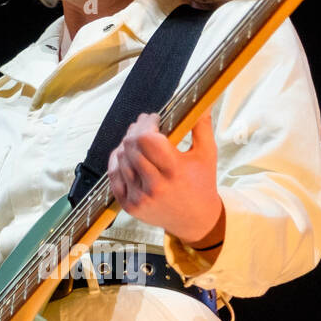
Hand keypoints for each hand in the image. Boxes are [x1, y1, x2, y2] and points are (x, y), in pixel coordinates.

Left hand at [108, 111, 224, 246]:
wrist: (196, 221)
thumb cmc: (202, 184)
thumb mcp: (207, 154)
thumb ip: (202, 125)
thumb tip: (203, 99)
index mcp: (174, 172)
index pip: (147, 139)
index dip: (147, 123)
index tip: (154, 118)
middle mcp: (154, 187)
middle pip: (131, 147)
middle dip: (136, 130)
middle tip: (144, 124)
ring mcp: (139, 198)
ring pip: (120, 159)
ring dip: (126, 144)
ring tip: (137, 139)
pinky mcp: (129, 206)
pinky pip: (113, 176)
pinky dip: (116, 161)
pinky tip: (124, 153)